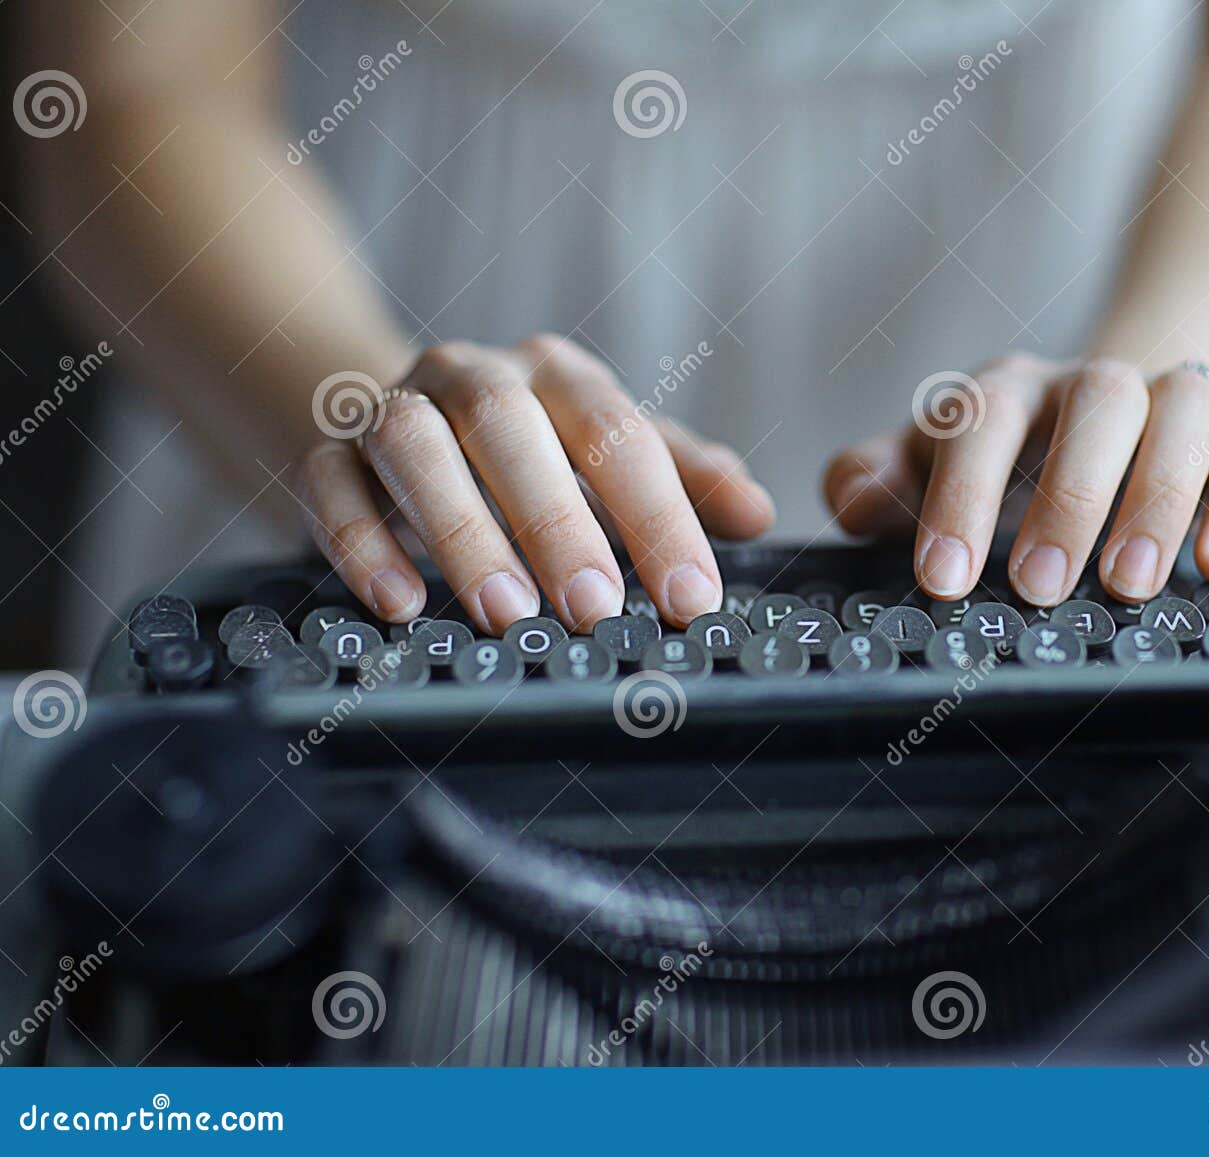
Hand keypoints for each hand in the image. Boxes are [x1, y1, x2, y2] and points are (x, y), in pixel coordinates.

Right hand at [292, 336, 773, 633]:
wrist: (389, 415)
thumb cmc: (526, 450)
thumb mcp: (609, 454)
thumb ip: (683, 478)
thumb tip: (757, 513)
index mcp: (558, 378)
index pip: (618, 435)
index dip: (660, 518)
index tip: (693, 598)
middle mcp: (474, 378)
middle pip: (512, 429)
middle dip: (558, 522)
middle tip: (596, 610)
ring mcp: (392, 408)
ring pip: (415, 446)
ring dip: (461, 529)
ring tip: (505, 612)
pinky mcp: (326, 453)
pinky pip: (332, 487)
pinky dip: (362, 544)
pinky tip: (399, 606)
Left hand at [822, 355, 1208, 605]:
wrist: (1108, 423)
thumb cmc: (1002, 465)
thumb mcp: (927, 469)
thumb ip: (877, 479)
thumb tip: (851, 503)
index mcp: (1006, 390)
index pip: (981, 419)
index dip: (960, 497)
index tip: (944, 577)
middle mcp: (1089, 385)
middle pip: (1094, 407)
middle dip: (1067, 499)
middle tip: (1037, 588)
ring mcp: (1166, 404)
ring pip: (1182, 414)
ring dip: (1159, 498)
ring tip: (1129, 586)